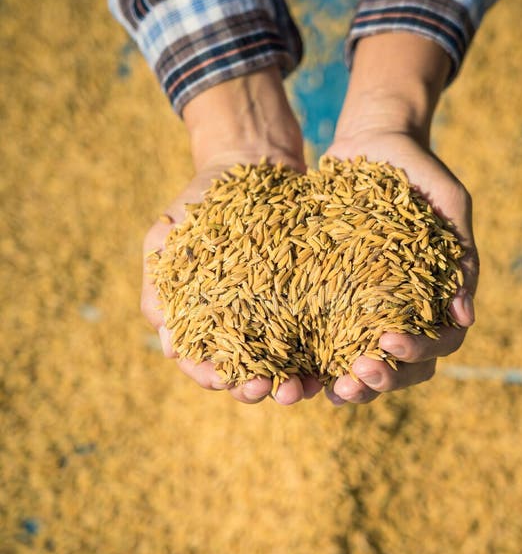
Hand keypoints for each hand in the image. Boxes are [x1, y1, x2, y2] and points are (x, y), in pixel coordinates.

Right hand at [141, 68, 321, 404]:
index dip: (211, 377)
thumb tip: (168, 345)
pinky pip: (317, 340)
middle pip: (246, 375)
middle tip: (269, 388)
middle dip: (255, 388)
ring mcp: (277, 319)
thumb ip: (158, 287)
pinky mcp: (310, 305)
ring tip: (302, 388)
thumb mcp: (167, 237)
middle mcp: (240, 329)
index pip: (202, 365)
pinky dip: (322, 358)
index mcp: (201, 322)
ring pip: (284, 366)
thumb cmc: (199, 202)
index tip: (223, 379)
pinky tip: (331, 366)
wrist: (249, 164)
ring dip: (291, 384)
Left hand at [322, 33, 478, 404]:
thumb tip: (465, 317)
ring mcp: (367, 308)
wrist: (373, 142)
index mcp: (437, 297)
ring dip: (350, 383)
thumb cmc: (420, 170)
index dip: (418, 353)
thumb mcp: (450, 202)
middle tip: (355, 380)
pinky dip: (315, 360)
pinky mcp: (331, 297)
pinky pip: (325, 337)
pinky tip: (298, 371)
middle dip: (381, 381)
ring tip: (330, 390)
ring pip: (363, 363)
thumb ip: (462, 255)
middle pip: (401, 368)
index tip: (389, 343)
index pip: (438, 344)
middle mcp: (403, 311)